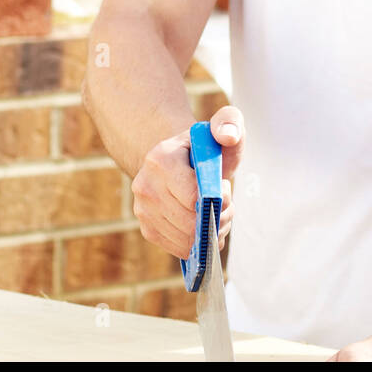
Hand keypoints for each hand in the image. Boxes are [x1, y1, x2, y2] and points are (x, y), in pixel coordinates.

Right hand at [131, 105, 243, 258]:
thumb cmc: (204, 148)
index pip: (193, 195)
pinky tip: (205, 226)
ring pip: (186, 238)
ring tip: (217, 214)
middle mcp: (145, 184)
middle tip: (227, 206)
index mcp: (160, 158)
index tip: (226, 191)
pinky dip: (198, 243)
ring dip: (209, 233)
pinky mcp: (147, 228)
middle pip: (190, 221)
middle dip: (216, 219)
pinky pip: (179, 248)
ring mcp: (142, 208)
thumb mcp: (222, 128)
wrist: (179, 161)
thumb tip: (227, 136)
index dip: (218, 200)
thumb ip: (230, 123)